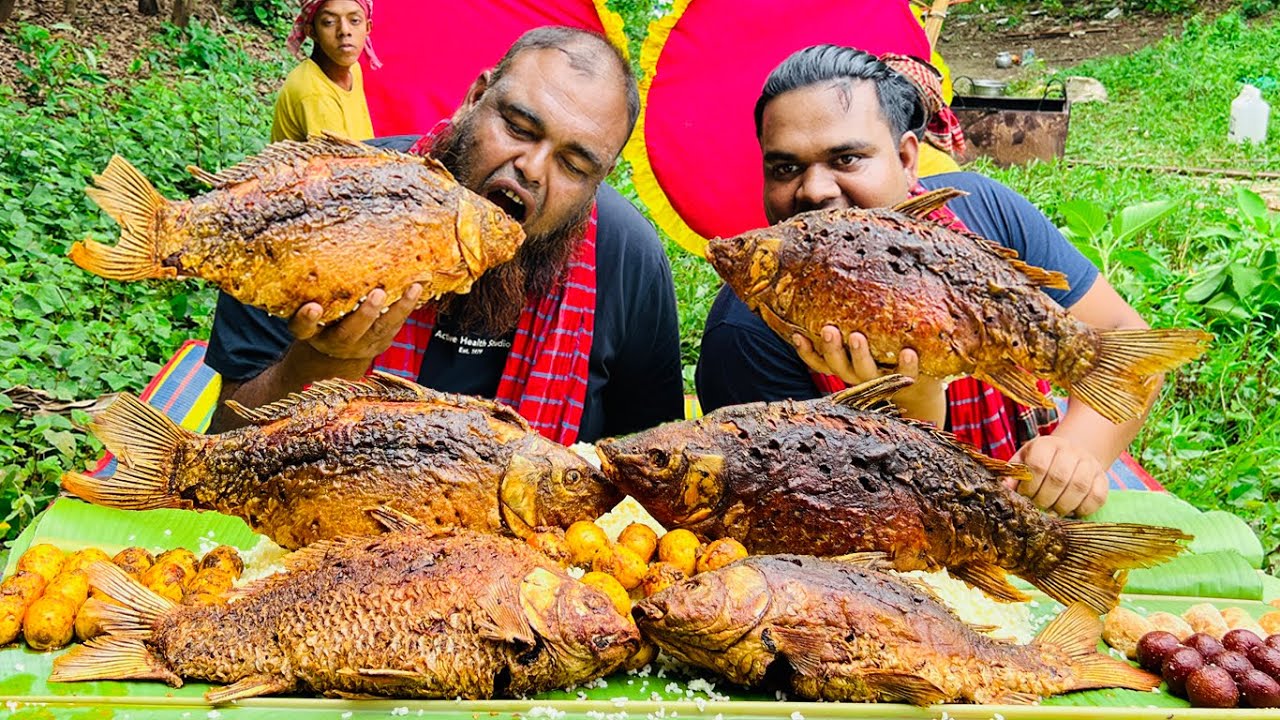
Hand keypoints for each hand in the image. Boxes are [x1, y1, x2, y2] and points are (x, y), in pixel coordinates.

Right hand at [289, 284, 422, 360]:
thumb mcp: (309, 307)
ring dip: (399, 308)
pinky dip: (408, 305)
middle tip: (376, 294)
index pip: (302, 329)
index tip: (312, 307)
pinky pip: (396, 324)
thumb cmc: (321, 318)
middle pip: (349, 333)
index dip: (307, 319)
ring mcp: (361, 344)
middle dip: (365, 314)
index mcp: (313, 333)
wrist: (337, 349)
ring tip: (413, 288)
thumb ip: (308, 290)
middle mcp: (336, 342)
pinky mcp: (381, 341)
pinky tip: (418, 286)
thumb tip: (308, 247)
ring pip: (381, 329)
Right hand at [793, 326, 944, 423]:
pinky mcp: (906, 380)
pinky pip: (904, 374)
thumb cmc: (886, 357)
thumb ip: (854, 322)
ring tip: (858, 337)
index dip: (805, 351)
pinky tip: (908, 352)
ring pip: (865, 371)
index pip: (819, 361)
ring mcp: (880, 379)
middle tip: (829, 330)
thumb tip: (841, 281)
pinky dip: (906, 364)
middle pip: (838, 365)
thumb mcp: (867, 341)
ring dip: (860, 355)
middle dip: (832, 348)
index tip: (796, 335)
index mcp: (845, 366)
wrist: (917, 391)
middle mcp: (857, 375)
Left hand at [1008, 435, 1107, 516]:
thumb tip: (1004, 488)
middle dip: (1045, 499)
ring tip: (1053, 512)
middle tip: (1039, 508)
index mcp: (1046, 444)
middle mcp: (1070, 450)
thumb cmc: (1041, 461)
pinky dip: (1083, 509)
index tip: (1024, 498)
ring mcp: (1089, 463)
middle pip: (1059, 478)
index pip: (1038, 466)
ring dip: (1063, 506)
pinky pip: (1097, 497)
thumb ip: (1014, 474)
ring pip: (1079, 488)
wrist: (1071, 454)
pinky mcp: (1103, 478)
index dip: (1030, 487)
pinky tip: (1072, 512)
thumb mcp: (1023, 461)